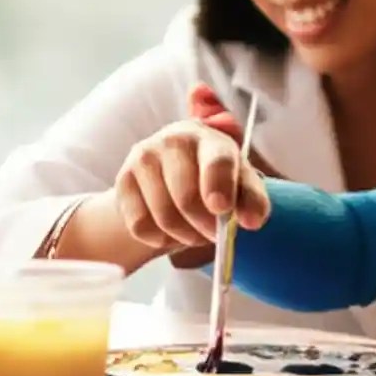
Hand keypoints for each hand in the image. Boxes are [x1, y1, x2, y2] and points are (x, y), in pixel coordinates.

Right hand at [111, 83, 270, 253]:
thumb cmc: (212, 177)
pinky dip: (158, 238)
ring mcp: (142, 158)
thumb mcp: (239, 182)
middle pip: (186, 197)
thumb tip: (252, 222)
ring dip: (183, 236)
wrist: (169, 172)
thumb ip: (251, 199)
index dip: (219, 186)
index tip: (222, 209)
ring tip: (193, 232)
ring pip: (163, 216)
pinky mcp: (122, 180)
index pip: (216, 161)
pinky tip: (168, 229)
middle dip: (204, 226)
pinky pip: (140, 225)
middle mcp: (171, 140)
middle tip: (213, 234)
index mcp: (208, 137)